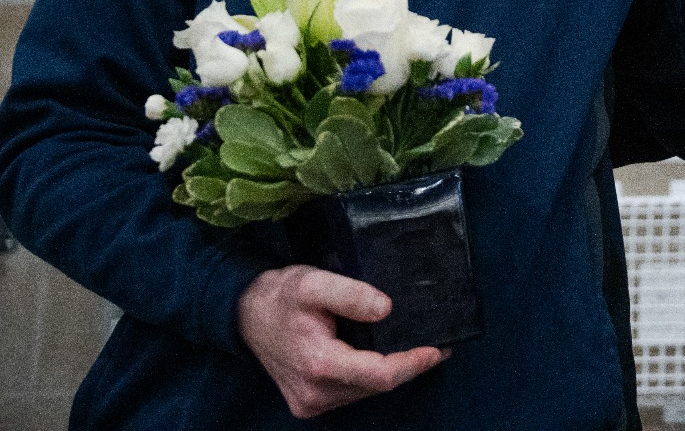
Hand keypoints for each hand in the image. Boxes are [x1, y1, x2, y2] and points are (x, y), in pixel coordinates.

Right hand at [237, 265, 448, 417]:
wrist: (245, 314)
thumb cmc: (280, 296)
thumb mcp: (314, 282)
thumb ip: (351, 294)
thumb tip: (386, 308)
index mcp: (319, 365)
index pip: (380, 376)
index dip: (413, 364)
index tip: (437, 349)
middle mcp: (315, 393)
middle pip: (376, 386)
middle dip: (407, 367)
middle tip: (433, 345)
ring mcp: (310, 402)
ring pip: (365, 392)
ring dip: (388, 372)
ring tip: (411, 347)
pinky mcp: (308, 403)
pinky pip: (351, 392)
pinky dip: (369, 376)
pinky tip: (380, 357)